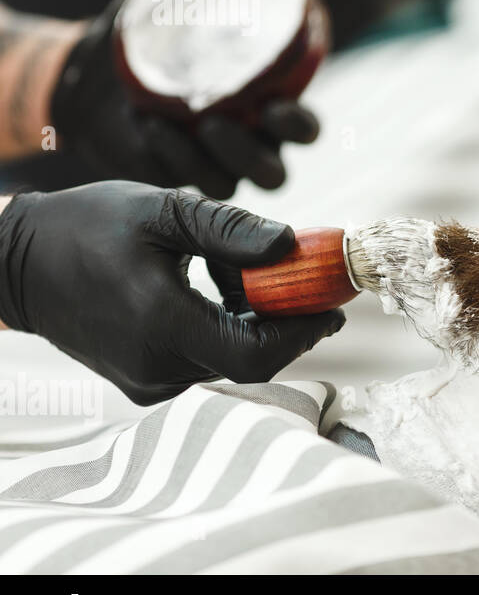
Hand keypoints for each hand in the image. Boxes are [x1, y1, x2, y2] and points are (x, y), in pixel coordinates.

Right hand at [0, 181, 345, 403]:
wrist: (17, 263)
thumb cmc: (88, 227)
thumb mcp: (164, 211)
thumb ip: (229, 230)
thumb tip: (290, 247)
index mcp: (161, 324)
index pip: (256, 354)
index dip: (303, 333)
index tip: (332, 305)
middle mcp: (155, 366)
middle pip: (249, 358)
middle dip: (284, 320)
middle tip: (304, 281)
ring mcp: (147, 381)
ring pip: (229, 360)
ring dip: (253, 321)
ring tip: (237, 272)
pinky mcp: (142, 383)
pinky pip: (204, 361)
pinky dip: (225, 330)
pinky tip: (214, 292)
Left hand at [49, 0, 319, 198]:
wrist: (87, 65)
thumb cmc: (152, 30)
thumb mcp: (190, 0)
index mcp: (265, 106)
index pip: (304, 130)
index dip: (299, 126)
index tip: (276, 105)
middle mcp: (244, 143)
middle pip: (275, 172)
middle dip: (255, 153)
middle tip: (222, 121)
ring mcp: (206, 164)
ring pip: (231, 184)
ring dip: (213, 161)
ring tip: (189, 124)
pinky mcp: (167, 174)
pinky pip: (179, 182)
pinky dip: (169, 156)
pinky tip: (149, 122)